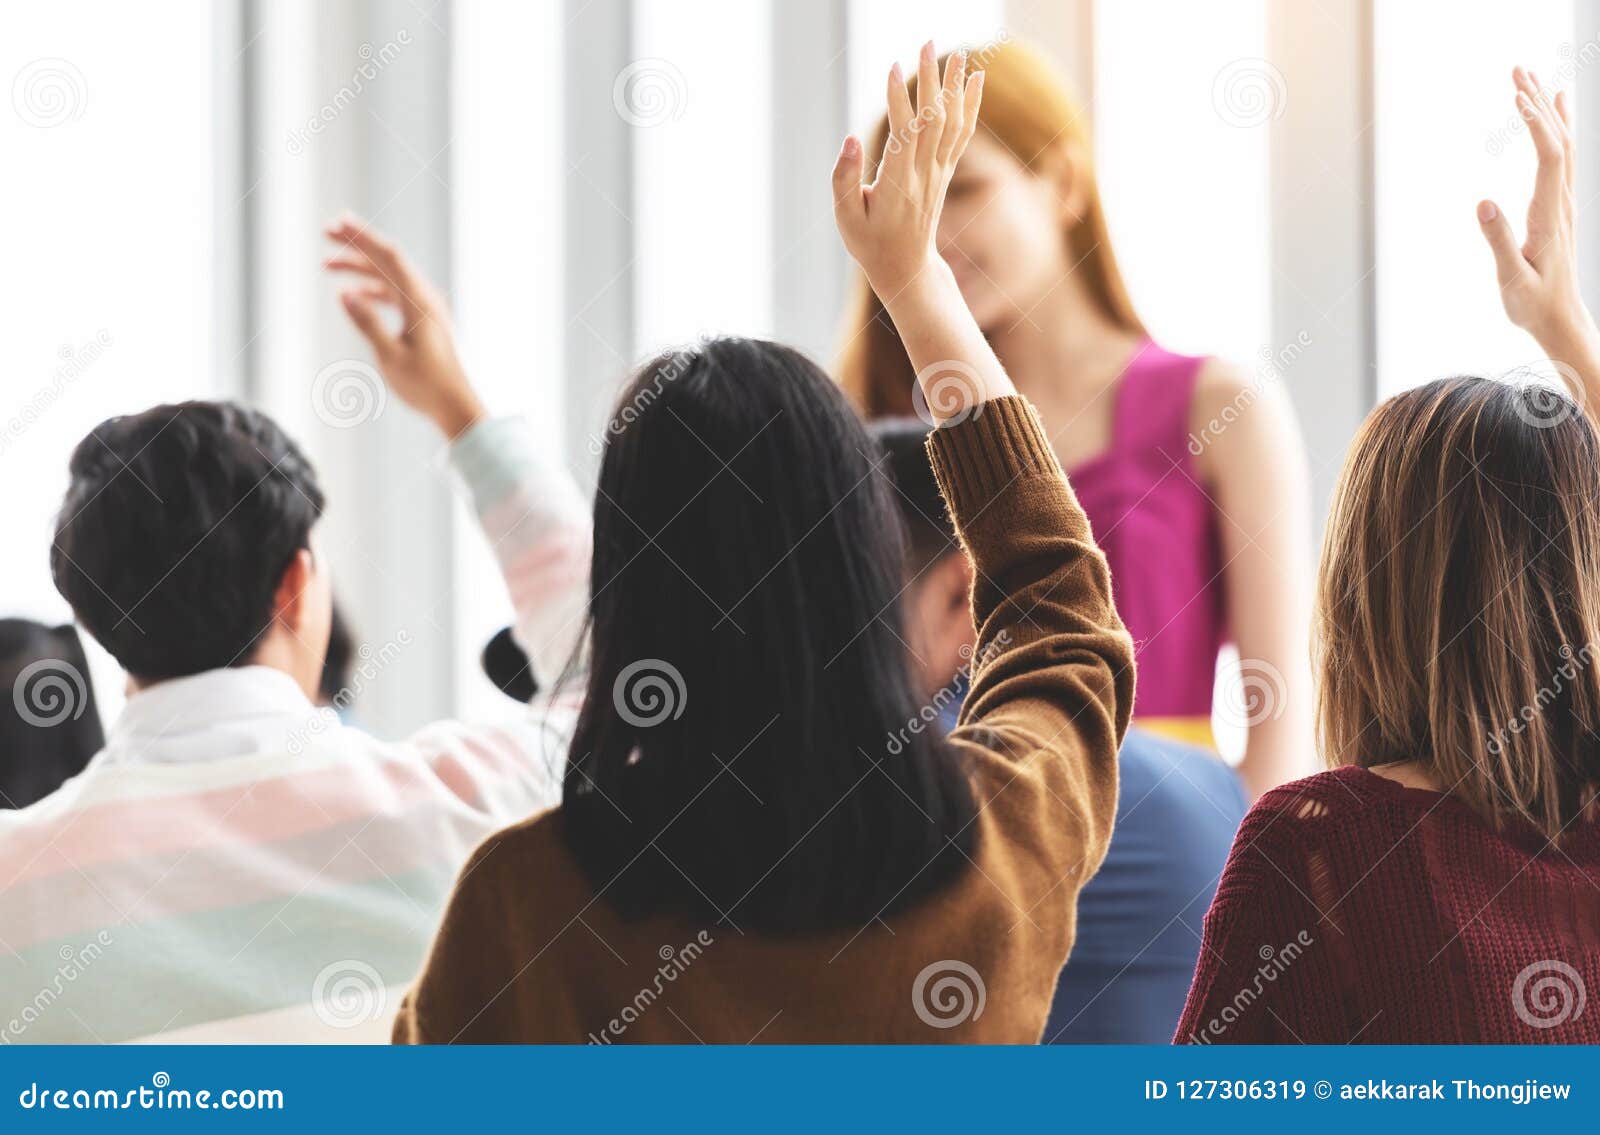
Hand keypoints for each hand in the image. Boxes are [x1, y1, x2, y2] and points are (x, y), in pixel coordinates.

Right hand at [324, 215, 485, 437]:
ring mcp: (426, 308)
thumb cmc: (426, 385)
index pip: (389, 257)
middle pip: (388, 261)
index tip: (337, 223)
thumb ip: (367, 324)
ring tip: (328, 266)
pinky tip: (353, 295)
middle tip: (326, 233)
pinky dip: (373, 290)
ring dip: (360, 269)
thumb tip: (344, 295)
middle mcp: (425, 299)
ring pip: (389, 278)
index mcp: (419, 302)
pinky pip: (395, 295)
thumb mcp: (390, 356)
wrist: (456, 407)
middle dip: (357, 245)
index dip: (363, 237)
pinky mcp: (424, 320)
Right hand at [832, 43, 982, 298]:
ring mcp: (937, 172)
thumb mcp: (845, 218)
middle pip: (932, 119)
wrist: (905, 268)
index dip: (898, 99)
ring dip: (954, 86)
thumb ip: (843, 178)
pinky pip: (961, 134)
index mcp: (897, 183)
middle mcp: (923, 174)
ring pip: (951, 122)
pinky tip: (975, 80)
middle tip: (928, 44)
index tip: (892, 67)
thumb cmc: (869, 243)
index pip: (903, 133)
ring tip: (958, 53)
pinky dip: (971, 105)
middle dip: (930, 80)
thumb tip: (850, 139)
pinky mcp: (943, 171)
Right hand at [1479, 68, 1594, 345]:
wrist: (1560, 319)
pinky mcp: (1557, 204)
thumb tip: (1483, 204)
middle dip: (1537, 104)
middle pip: (1557, 140)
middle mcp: (1561, 202)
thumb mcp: (1511, 279)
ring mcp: (1562, 201)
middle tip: (1517, 71)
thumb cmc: (1533, 304)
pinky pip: (1560, 155)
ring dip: (1545, 109)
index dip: (1536, 127)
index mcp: (1549, 216)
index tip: (1517, 100)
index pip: (1549, 158)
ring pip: (1561, 144)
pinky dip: (1555, 127)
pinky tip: (1551, 109)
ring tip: (1528, 79)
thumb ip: (1499, 241)